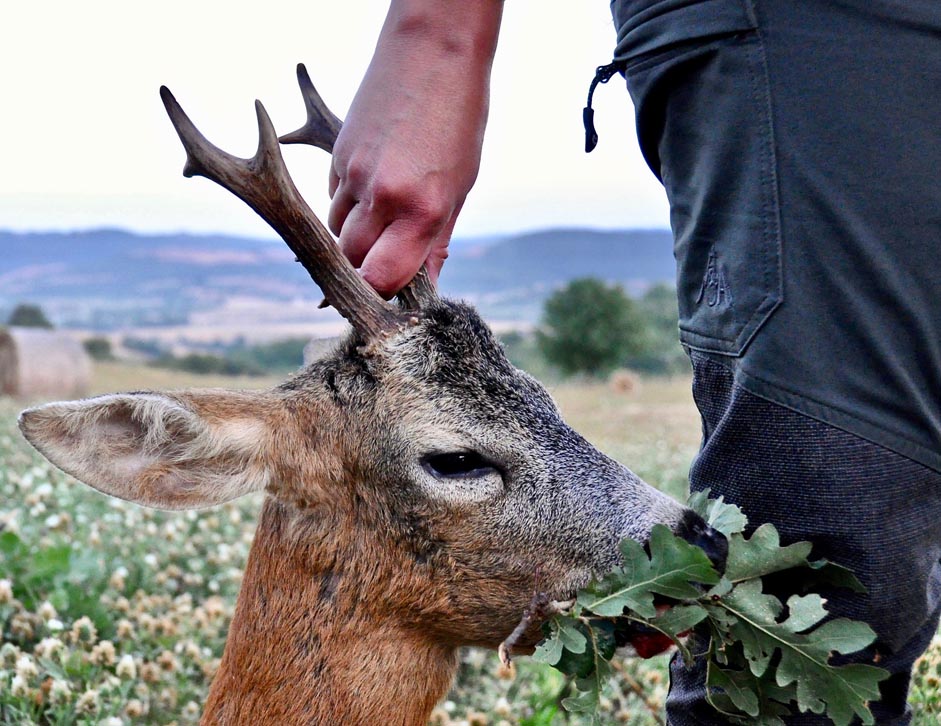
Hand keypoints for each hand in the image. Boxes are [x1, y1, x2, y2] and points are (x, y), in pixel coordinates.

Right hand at [329, 0, 502, 297]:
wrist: (432, 51)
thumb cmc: (458, 121)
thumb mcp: (459, 188)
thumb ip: (435, 243)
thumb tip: (425, 288)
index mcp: (421, 210)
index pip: (382, 279)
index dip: (380, 297)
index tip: (385, 302)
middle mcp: (382, 197)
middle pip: (353, 262)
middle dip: (364, 271)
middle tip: (380, 266)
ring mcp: (354, 174)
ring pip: (338, 233)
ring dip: (354, 240)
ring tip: (381, 219)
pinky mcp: (337, 155)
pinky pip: (333, 200)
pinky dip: (348, 207)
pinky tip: (371, 187)